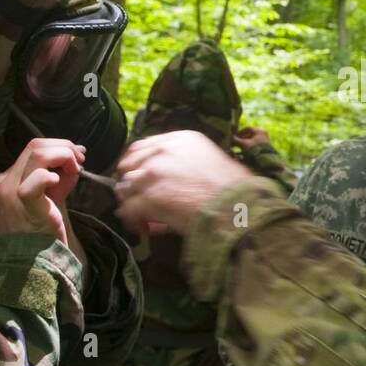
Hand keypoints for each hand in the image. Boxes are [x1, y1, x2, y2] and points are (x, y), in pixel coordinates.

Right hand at [0, 138, 88, 269]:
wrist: (32, 260)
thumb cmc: (41, 232)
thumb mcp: (46, 199)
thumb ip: (56, 177)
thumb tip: (75, 156)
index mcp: (5, 181)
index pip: (32, 149)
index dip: (58, 147)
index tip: (77, 157)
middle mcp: (3, 183)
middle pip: (35, 146)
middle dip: (64, 147)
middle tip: (80, 160)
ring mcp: (10, 191)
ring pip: (38, 154)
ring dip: (64, 155)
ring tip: (74, 169)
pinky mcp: (24, 201)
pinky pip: (38, 178)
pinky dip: (53, 175)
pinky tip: (59, 183)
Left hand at [113, 130, 249, 234]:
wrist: (240, 207)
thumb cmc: (234, 189)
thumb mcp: (210, 162)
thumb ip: (185, 164)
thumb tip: (169, 183)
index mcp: (181, 139)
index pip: (141, 147)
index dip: (135, 164)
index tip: (136, 176)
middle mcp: (164, 151)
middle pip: (129, 165)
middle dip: (131, 182)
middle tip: (137, 198)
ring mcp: (154, 173)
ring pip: (125, 187)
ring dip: (131, 202)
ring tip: (141, 216)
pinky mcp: (150, 197)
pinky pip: (128, 210)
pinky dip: (132, 220)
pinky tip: (141, 226)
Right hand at [233, 126, 270, 149]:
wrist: (264, 161)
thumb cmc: (254, 150)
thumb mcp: (244, 144)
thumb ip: (236, 140)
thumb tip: (230, 138)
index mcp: (260, 130)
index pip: (247, 129)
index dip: (239, 132)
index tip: (234, 136)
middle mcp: (263, 134)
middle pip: (249, 134)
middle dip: (241, 138)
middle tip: (234, 142)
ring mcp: (265, 140)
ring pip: (251, 139)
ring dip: (244, 142)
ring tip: (237, 146)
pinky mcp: (265, 146)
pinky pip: (255, 144)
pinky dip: (248, 145)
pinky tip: (243, 149)